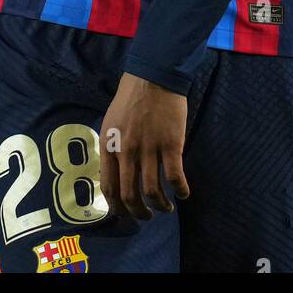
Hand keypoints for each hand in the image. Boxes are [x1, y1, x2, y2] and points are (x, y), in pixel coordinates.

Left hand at [99, 72, 189, 219]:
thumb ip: (112, 148)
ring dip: (161, 206)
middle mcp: (127, 151)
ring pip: (153, 191)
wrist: (153, 75)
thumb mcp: (111, 123)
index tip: (125, 215)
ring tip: (166, 208)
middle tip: (146, 217)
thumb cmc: (131, 97)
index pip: (109, 188)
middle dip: (139, 213)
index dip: (117, 208)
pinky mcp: (170, 144)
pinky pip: (175, 177)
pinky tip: (183, 194)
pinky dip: (180, 191)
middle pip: (130, 195)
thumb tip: (115, 173)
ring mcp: (149, 149)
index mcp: (109, 146)